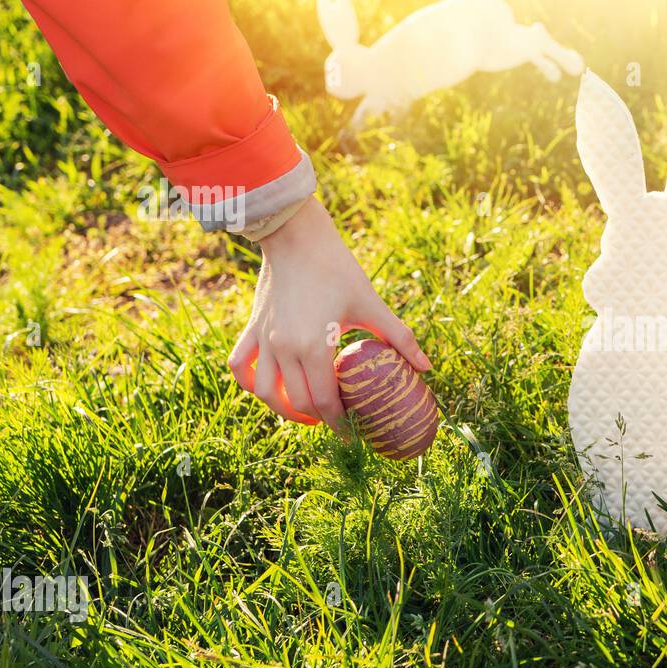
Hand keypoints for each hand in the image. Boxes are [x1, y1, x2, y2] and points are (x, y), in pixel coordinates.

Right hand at [227, 197, 429, 432]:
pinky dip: (250, 382)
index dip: (340, 422)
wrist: (297, 236)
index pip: (325, 401)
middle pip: (297, 403)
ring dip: (283, 409)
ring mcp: (264, 339)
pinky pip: (240, 366)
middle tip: (337, 420)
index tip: (353, 431)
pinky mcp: (252, 328)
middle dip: (318, 418)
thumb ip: (399, 337)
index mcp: (313, 347)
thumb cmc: (337, 268)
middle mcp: (283, 348)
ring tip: (305, 411)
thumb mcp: (371, 304)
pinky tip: (270, 387)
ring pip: (263, 392)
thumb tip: (427, 367)